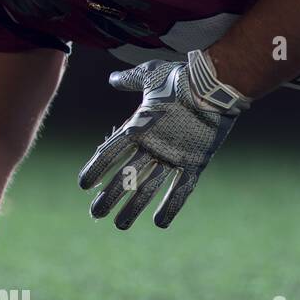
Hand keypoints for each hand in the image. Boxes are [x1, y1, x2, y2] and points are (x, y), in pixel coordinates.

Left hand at [78, 49, 250, 229]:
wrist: (215, 84)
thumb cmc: (180, 77)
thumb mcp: (149, 74)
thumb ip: (128, 80)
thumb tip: (113, 78)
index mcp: (137, 126)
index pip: (109, 153)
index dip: (96, 170)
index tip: (83, 185)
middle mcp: (152, 145)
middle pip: (125, 177)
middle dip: (109, 198)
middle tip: (95, 214)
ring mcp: (174, 156)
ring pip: (148, 188)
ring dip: (133, 208)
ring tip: (119, 225)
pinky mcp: (196, 162)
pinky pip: (181, 189)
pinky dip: (171, 206)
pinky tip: (159, 223)